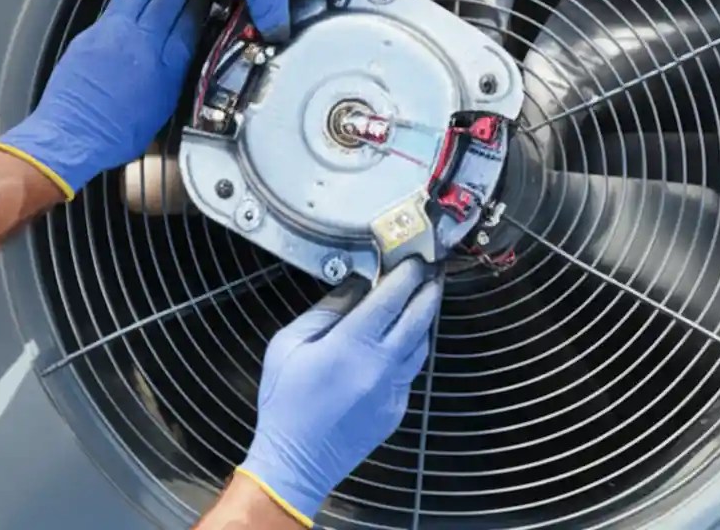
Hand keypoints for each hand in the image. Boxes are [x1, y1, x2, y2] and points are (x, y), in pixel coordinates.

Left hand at [0, 0, 207, 197]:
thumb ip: (174, 74)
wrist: (73, 133)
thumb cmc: (118, 132)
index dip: (199, 6)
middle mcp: (142, 44)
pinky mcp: (92, 34)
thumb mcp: (161, 107)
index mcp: (165, 66)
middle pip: (165, 3)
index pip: (188, 25)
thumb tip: (181, 51)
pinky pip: (117, 3)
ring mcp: (114, 34)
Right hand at [237, 260, 443, 523]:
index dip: (407, 273)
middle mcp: (381, 365)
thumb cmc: (285, 401)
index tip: (415, 256)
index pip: (391, 298)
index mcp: (351, 344)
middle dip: (429, 289)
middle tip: (434, 270)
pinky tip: (402, 339)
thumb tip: (356, 284)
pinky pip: (411, 370)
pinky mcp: (398, 408)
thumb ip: (326, 311)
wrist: (297, 462)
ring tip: (423, 298)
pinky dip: (411, 348)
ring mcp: (394, 389)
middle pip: (419, 316)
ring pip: (421, 344)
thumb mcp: (289, 345)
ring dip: (424, 318)